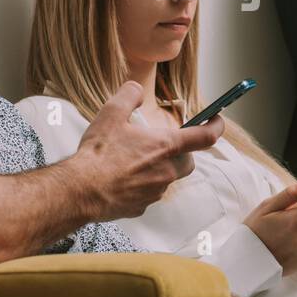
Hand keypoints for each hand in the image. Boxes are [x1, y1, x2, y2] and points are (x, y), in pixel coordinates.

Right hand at [72, 81, 223, 219]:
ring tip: (134, 161)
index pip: (205, 137)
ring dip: (160, 169)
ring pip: (168, 178)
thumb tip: (136, 89)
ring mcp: (155, 191)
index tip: (217, 121)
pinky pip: (149, 194)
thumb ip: (129, 95)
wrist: (80, 191)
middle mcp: (166, 170)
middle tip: (163, 145)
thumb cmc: (98, 155)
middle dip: (182, 153)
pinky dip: (142, 185)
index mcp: (165, 146)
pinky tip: (122, 179)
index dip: (216, 127)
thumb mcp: (111, 114)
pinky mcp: (142, 206)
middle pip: (188, 162)